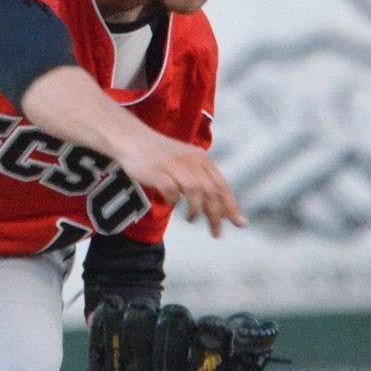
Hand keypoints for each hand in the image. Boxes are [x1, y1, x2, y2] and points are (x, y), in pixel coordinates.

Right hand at [116, 131, 244, 237]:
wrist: (131, 138)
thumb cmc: (159, 154)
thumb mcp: (185, 160)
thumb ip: (200, 178)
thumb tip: (216, 205)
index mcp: (201, 158)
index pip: (221, 185)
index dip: (231, 206)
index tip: (239, 223)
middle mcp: (191, 160)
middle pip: (211, 191)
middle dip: (216, 214)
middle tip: (216, 232)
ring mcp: (174, 165)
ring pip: (194, 191)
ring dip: (196, 209)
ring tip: (191, 219)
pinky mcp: (157, 171)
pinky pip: (171, 190)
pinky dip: (174, 201)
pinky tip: (172, 205)